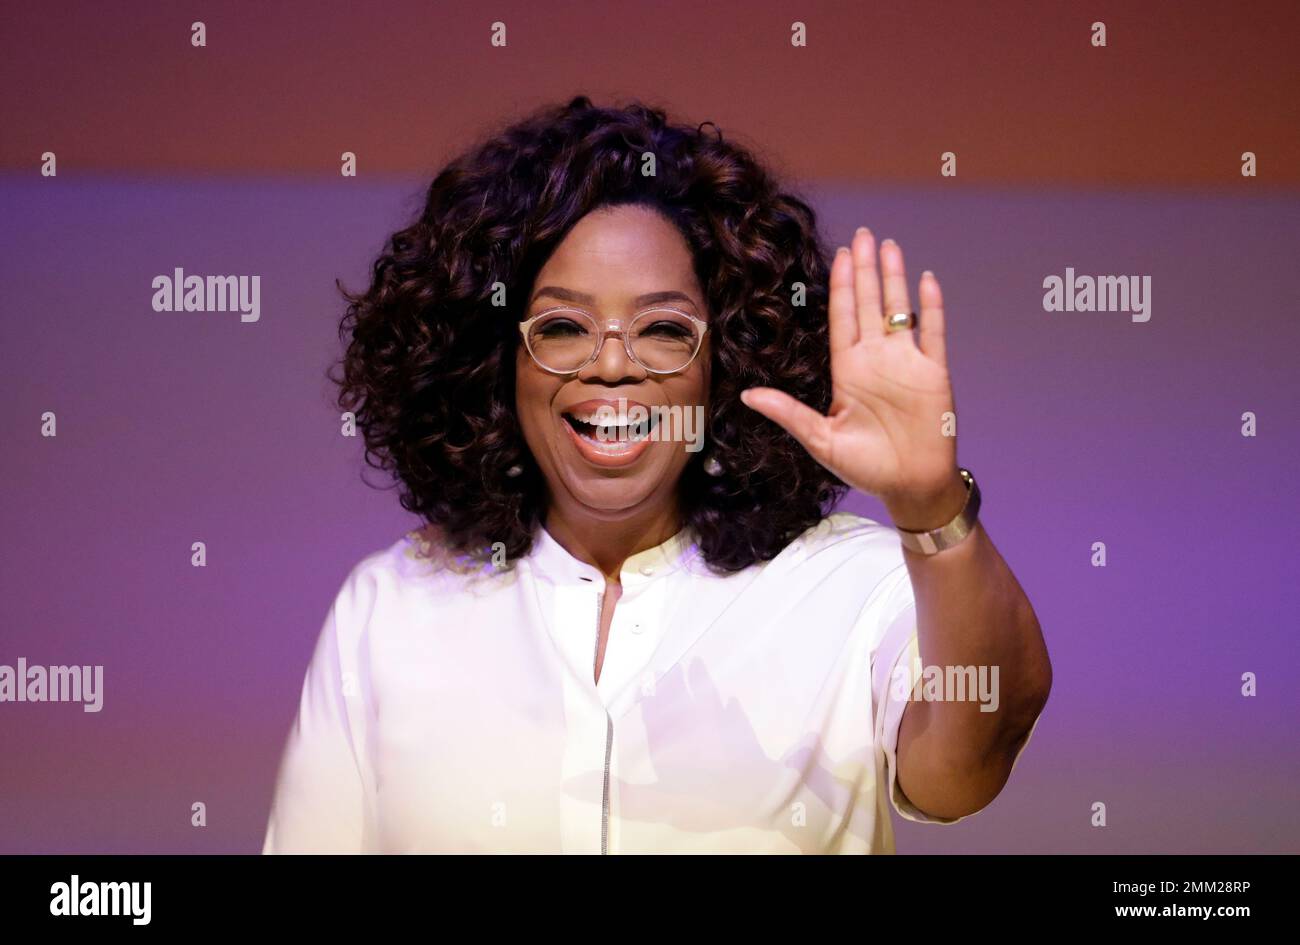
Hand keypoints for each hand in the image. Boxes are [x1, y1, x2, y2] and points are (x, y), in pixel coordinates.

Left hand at [740, 228, 965, 530]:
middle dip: (865, 269)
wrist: (910, 485)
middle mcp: (876, 359)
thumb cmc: (865, 466)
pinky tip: (925, 280)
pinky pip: (934, 332)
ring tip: (889, 246)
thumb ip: (787, 412)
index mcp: (848, 370)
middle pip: (869, 303)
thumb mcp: (819, 439)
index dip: (842, 286)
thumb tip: (746, 396)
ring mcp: (906, 362)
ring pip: (900, 309)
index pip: (843, 317)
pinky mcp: (934, 372)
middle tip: (862, 235)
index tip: (840, 256)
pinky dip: (931, 307)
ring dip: (894, 278)